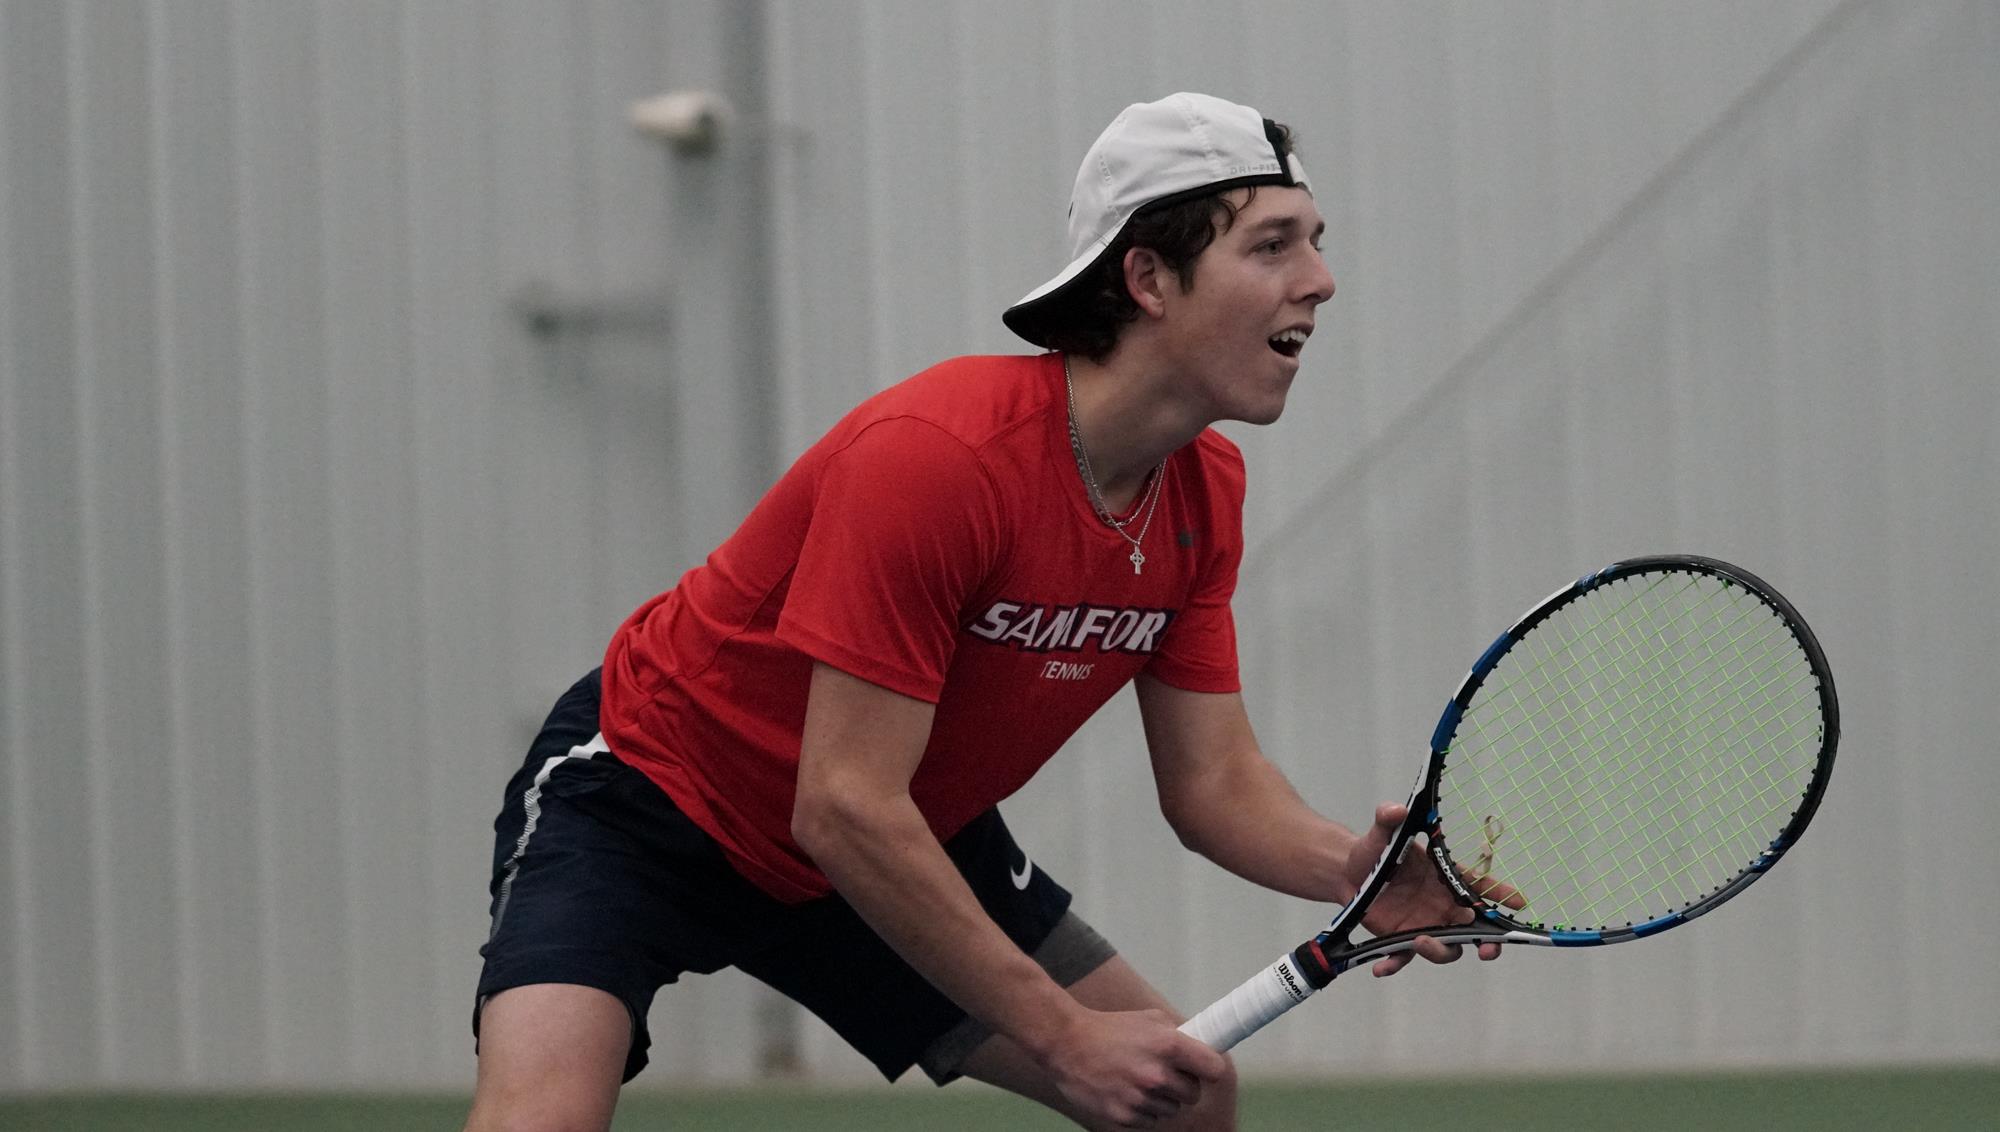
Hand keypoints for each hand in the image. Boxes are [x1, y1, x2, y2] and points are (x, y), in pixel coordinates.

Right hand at [1043, 1007, 1228, 1127]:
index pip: (1214, 1070)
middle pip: (1194, 1094)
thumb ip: (1179, 1035)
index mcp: (1169, 1046)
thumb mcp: (1150, 1019)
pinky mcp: (1124, 1116)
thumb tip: (1204, 1049)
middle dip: (1183, 1085)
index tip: (1203, 1068)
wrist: (1067, 1043)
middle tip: (1165, 1072)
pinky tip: (1126, 1090)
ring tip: (1140, 1080)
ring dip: (1162, 1099)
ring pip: (1172, 1110)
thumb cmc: (1110, 1028)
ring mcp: (1140, 1098)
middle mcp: (1157, 1075)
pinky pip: (1150, 1120)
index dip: (1209, 1068)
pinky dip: (1142, 1110)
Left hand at [1342, 802, 1525, 976]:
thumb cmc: (1374, 851)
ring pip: (1447, 947)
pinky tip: (1381, 968)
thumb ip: (1388, 820)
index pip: (1480, 886)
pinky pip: (1403, 957)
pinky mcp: (1401, 939)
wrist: (1349, 873)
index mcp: (1445, 878)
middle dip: (1488, 942)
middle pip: (1475, 928)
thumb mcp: (1380, 834)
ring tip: (1420, 941)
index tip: (1519, 902)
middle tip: (1489, 950)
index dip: (1502, 894)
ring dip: (1439, 950)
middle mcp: (1442, 905)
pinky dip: (1395, 964)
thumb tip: (1395, 809)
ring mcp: (1425, 925)